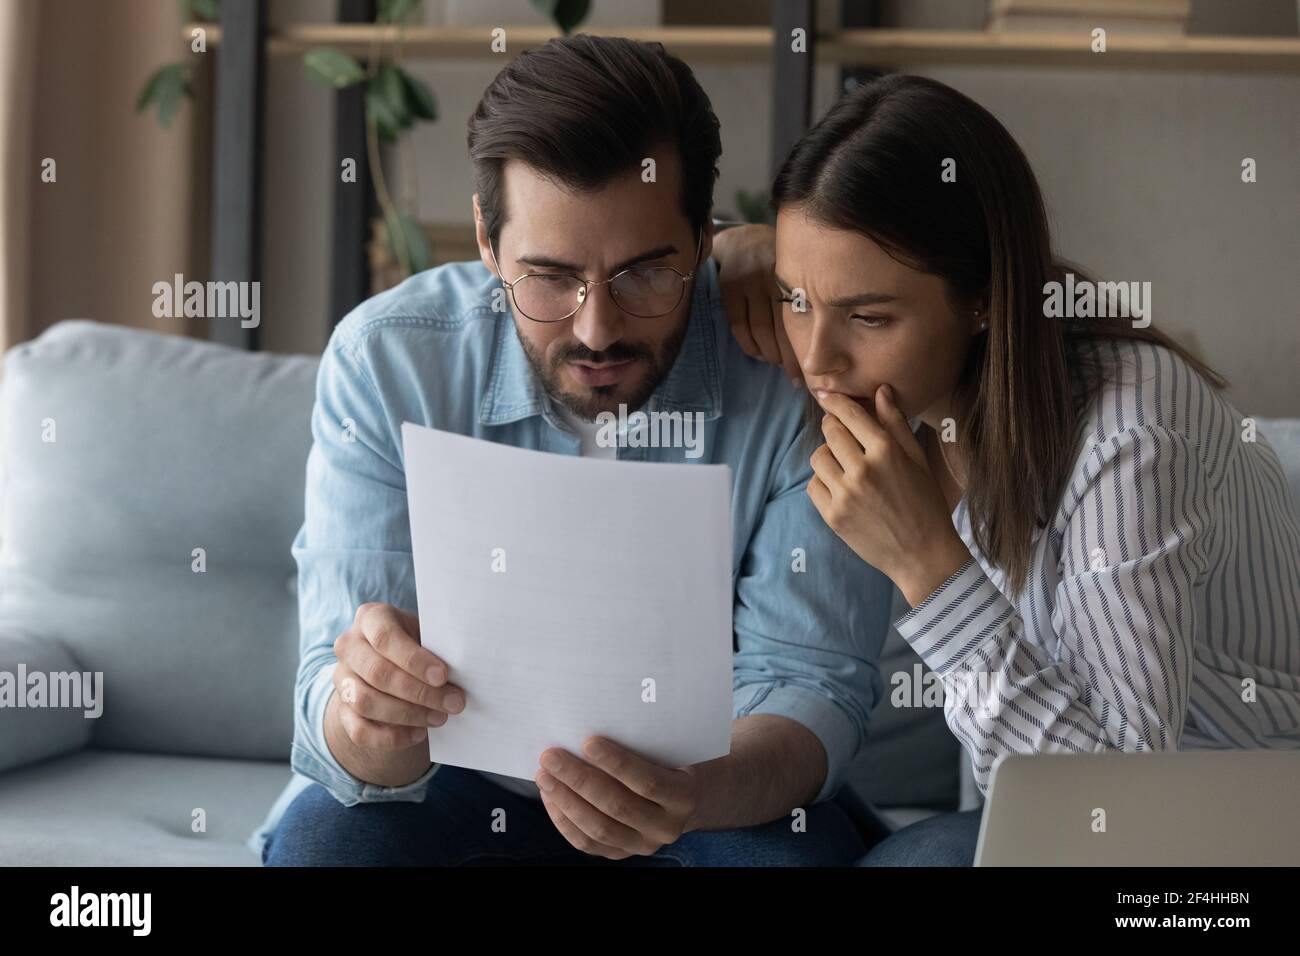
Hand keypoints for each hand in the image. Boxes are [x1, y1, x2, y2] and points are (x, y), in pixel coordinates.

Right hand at [330, 602, 465, 751]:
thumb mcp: (428, 635)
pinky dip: (390, 737)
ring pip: (366, 702)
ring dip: (407, 715)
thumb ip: (438, 647)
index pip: (384, 637)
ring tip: (439, 717)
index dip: (414, 659)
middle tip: (453, 703)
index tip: (443, 676)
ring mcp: (341, 677)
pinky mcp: (342, 708)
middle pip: (377, 673)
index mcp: (370, 617)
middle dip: (419, 692)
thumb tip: (463, 670)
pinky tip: (418, 734)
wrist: (394, 664)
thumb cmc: (419, 645)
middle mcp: (349, 645)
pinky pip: (359, 730)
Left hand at [534, 736, 700, 859]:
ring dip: (566, 800)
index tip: (587, 742)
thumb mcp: (666, 749)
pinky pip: (586, 843)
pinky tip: (550, 796)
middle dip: (579, 779)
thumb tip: (591, 723)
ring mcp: (642, 845)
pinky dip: (563, 819)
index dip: (617, 763)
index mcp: (683, 796)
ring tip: (544, 775)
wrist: (678, 798)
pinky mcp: (620, 853)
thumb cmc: (665, 760)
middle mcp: (666, 827)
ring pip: (598, 828)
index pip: (648, 782)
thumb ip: (642, 742)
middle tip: (551, 756)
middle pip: (617, 805)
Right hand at [712, 223, 801, 386]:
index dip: (802, 349)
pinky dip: (749, 345)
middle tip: (794, 376)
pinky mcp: (729, 287)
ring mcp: (748, 281)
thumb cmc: (777, 265)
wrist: (742, 239)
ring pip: (759, 330)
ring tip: (776, 363)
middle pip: (779, 328)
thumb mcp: (795, 275)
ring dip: (768, 354)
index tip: (807, 371)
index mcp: (792, 277)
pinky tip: (759, 353)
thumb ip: (804, 300)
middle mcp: (772, 277)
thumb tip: (815, 346)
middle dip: (787, 357)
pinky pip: (739, 326)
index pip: (799, 321)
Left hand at [807, 386, 970, 605]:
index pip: (849, 415)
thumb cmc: (925, 503)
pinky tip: (841, 487)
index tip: (827, 395)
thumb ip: (895, 423)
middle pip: (830, 432)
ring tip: (844, 464)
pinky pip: (814, 485)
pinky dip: (823, 482)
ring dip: (827, 456)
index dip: (835, 401)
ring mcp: (845, 494)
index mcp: (886, 452)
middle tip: (841, 434)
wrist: (922, 554)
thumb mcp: (917, 459)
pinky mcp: (833, 516)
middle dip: (833, 428)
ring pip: (818, 457)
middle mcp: (863, 470)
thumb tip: (880, 390)